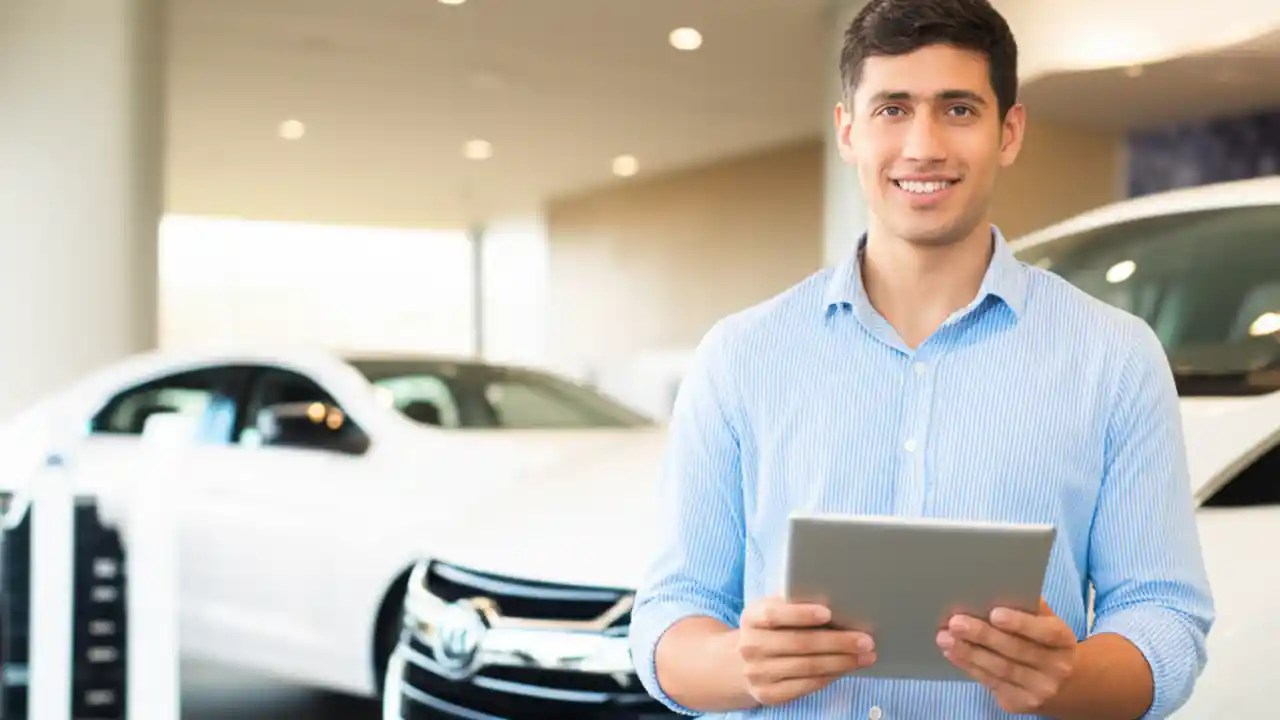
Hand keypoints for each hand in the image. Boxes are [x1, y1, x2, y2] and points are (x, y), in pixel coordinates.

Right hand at [735, 596, 876, 706]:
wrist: (736, 665)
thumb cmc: (768, 630)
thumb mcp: (770, 611)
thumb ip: (793, 603)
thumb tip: (838, 598)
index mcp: (751, 618)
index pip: (775, 614)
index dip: (801, 614)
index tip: (828, 613)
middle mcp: (751, 646)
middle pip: (800, 644)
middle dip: (837, 642)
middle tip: (866, 640)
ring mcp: (758, 673)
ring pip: (808, 667)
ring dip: (842, 662)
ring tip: (866, 656)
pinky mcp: (768, 694)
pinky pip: (806, 685)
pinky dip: (830, 676)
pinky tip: (846, 668)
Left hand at [937, 598, 1077, 714]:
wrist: (1064, 684)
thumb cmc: (1044, 641)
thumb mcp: (1045, 621)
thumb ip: (1026, 606)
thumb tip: (989, 587)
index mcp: (1063, 640)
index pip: (1044, 632)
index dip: (1020, 623)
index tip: (995, 613)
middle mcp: (1056, 668)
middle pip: (1015, 651)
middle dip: (982, 636)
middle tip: (955, 622)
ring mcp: (1039, 690)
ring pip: (999, 669)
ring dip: (968, 653)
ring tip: (944, 638)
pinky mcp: (1020, 703)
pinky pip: (991, 683)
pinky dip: (969, 667)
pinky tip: (953, 653)